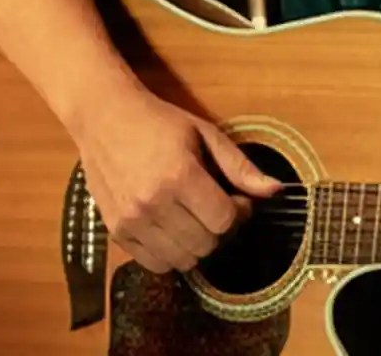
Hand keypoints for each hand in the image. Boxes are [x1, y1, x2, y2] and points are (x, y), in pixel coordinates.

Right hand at [69, 87, 280, 272]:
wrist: (104, 117)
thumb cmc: (160, 122)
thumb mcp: (206, 134)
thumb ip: (241, 167)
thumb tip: (276, 191)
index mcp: (180, 176)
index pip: (224, 220)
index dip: (239, 212)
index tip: (236, 198)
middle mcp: (153, 203)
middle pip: (206, 244)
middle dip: (219, 229)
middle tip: (215, 208)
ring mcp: (131, 220)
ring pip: (182, 260)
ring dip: (196, 245)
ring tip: (194, 220)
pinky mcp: (115, 231)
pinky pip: (154, 264)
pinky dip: (170, 255)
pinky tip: (173, 231)